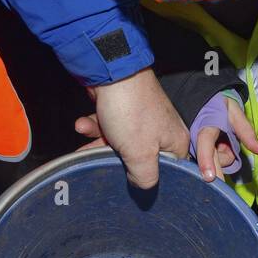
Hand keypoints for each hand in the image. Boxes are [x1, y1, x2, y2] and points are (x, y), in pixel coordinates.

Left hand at [75, 68, 187, 188]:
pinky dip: (95, 128)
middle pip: (141, 160)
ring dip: (97, 142)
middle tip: (99, 160)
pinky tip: (82, 125)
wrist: (110, 71)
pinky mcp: (125, 111)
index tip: (134, 183)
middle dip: (115, 160)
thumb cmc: (131, 112)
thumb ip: (145, 178)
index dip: (152, 179)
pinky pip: (110, 129)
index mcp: (175, 143)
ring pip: (120, 144)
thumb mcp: (141, 155)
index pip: (171, 172)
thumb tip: (142, 187)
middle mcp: (162, 132)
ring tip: (83, 134)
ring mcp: (142, 121)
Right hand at [195, 97, 257, 181]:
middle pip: (210, 161)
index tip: (209, 177)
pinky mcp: (195, 156)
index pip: (204, 143)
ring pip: (214, 165)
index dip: (206, 160)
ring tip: (223, 142)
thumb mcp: (235, 113)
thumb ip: (246, 131)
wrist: (204, 104)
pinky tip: (218, 148)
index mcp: (205, 126)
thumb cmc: (219, 107)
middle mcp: (195, 140)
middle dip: (223, 161)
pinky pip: (211, 165)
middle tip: (228, 145)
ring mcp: (194, 150)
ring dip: (223, 156)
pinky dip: (218, 159)